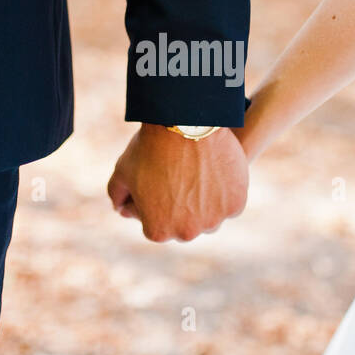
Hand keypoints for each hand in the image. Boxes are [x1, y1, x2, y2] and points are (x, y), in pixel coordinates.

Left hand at [107, 124, 248, 241]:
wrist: (184, 122)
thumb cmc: (150, 147)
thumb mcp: (123, 171)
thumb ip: (118, 195)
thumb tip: (122, 210)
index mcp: (157, 231)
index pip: (157, 223)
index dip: (156, 202)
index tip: (160, 181)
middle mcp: (186, 232)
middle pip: (185, 223)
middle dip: (182, 206)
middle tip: (181, 176)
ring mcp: (213, 220)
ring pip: (210, 216)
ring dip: (206, 203)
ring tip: (199, 173)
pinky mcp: (235, 204)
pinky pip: (230, 204)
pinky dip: (226, 192)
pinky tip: (216, 172)